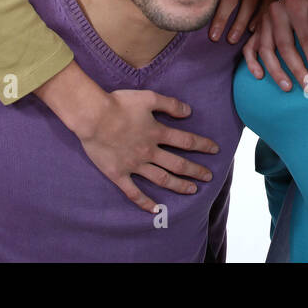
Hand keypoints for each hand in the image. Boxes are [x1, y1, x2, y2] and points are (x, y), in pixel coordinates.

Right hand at [36, 61, 218, 211]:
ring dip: (179, 185)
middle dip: (196, 170)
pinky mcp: (118, 174)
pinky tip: (155, 209)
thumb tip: (189, 111)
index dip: (202, 145)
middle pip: (178, 164)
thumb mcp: (148, 97)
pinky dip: (145, 202)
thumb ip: (170, 104)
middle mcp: (149, 152)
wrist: (92, 116)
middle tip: (209, 177)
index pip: (186, 141)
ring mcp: (134, 165)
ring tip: (192, 190)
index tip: (215, 150)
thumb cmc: (119, 104)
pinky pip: (134, 192)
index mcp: (157, 133)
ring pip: (161, 179)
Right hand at [241, 0, 307, 91]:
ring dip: (275, 71)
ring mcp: (264, 20)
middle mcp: (276, 11)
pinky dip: (251, 62)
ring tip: (287, 87)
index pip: (305, 36)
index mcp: (295, 4)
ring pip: (266, 49)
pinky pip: (249, 47)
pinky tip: (259, 76)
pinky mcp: (257, 28)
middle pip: (284, 45)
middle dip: (296, 69)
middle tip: (307, 86)